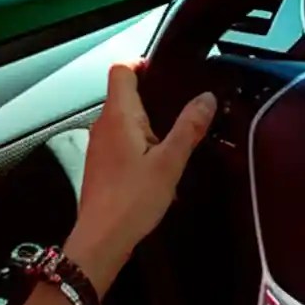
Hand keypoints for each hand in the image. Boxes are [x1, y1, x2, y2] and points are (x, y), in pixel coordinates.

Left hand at [63, 59, 215, 293]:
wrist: (102, 240)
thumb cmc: (131, 202)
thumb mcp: (170, 162)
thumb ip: (189, 127)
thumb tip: (205, 99)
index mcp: (118, 116)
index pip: (121, 70)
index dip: (141, 64)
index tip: (163, 73)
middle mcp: (103, 126)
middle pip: (124, 94)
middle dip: (153, 98)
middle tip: (179, 112)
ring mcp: (99, 145)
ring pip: (123, 120)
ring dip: (147, 125)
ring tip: (172, 143)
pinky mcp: (101, 164)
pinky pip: (121, 141)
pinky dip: (140, 145)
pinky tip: (156, 167)